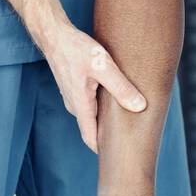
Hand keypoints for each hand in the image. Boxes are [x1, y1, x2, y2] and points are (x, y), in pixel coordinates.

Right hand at [42, 23, 145, 152]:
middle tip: (131, 142)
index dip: (105, 151)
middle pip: (93, 129)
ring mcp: (74, 97)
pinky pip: (91, 103)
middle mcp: (75, 105)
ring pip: (93, 115)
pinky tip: (117, 99)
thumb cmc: (76, 49)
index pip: (91, 138)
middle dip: (110, 136)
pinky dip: (103, 106)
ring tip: (129, 120)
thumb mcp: (104, 67)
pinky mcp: (75, 88)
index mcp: (80, 105)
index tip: (120, 161)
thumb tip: (140, 107)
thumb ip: (121, 87)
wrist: (55, 35)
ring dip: (108, 119)